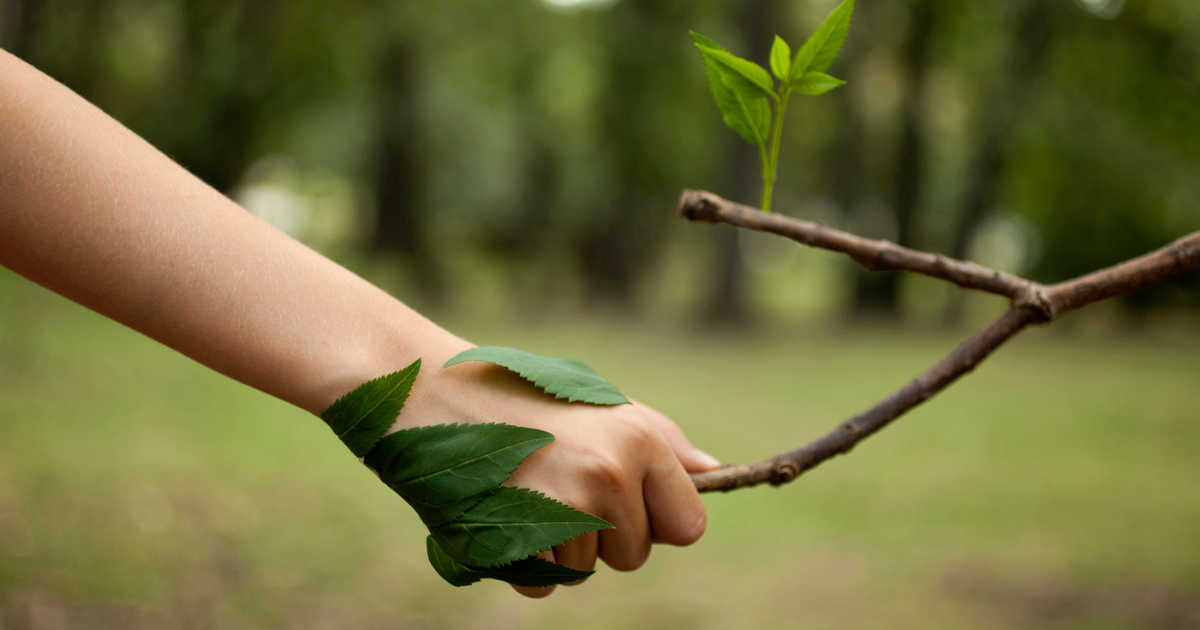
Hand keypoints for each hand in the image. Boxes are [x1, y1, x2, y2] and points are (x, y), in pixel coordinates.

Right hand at [398, 341, 721, 596]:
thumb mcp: (598, 402)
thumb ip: (659, 440)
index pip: (689, 526)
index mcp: (638, 440)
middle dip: (604, 535)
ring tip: (526, 490)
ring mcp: (562, 511)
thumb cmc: (520, 393)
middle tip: (560, 484)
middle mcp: (608, 476)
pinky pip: (542, 586)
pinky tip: (503, 511)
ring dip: (560, 547)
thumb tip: (714, 471)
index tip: (626, 501)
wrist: (430, 390)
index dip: (657, 521)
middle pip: (634, 556)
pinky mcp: (517, 541)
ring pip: (585, 572)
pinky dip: (524, 563)